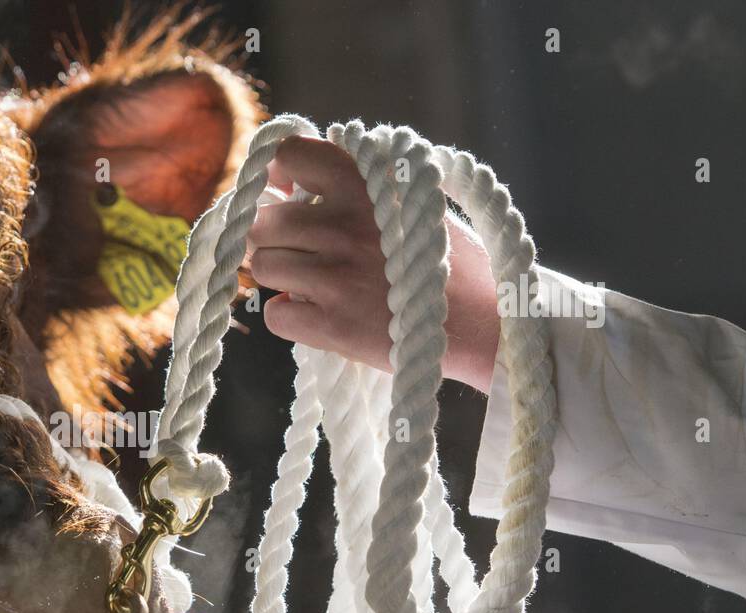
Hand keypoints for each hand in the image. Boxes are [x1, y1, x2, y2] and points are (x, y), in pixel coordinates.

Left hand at [245, 135, 501, 392]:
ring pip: (262, 267)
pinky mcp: (333, 326)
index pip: (288, 154)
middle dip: (272, 238)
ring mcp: (336, 277)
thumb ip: (359, 182)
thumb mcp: (412, 196)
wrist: (483, 321)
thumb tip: (290, 176)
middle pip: (262, 223)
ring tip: (309, 282)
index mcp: (364, 183)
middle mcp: (344, 225)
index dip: (277, 173)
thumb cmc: (446, 258)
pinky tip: (316, 314)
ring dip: (279, 276)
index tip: (287, 190)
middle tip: (295, 251)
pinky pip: (274, 314)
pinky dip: (289, 317)